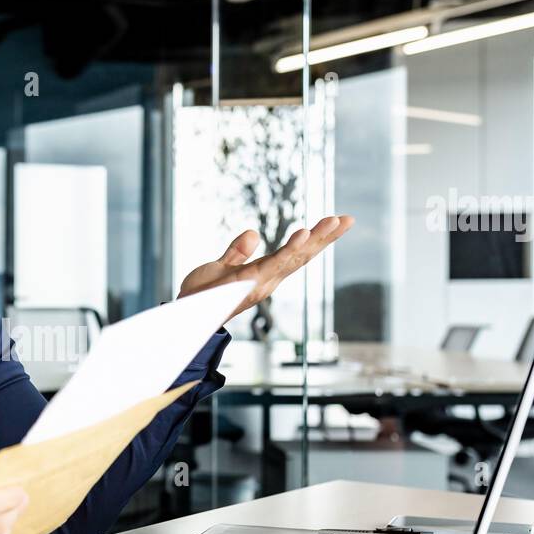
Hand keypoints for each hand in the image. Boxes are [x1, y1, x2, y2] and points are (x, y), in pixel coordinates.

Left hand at [177, 214, 354, 324]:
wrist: (184, 315)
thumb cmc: (202, 295)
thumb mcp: (221, 267)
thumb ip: (237, 251)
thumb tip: (252, 234)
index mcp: (265, 273)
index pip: (296, 253)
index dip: (317, 239)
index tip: (337, 221)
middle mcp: (269, 279)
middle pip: (303, 255)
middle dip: (326, 237)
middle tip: (349, 219)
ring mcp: (261, 282)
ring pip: (294, 258)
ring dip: (314, 239)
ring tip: (333, 221)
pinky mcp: (249, 283)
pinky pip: (274, 263)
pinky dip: (290, 249)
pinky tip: (303, 233)